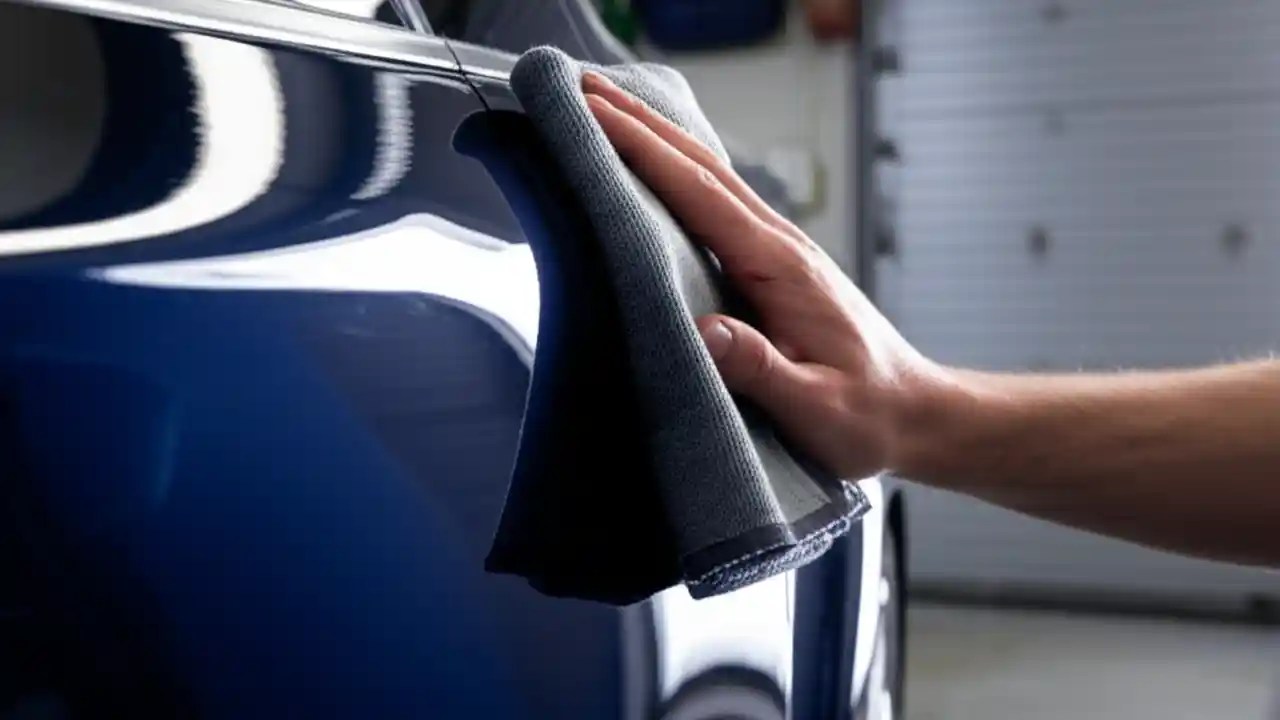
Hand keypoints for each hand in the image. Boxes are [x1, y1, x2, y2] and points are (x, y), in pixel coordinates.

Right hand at [582, 72, 951, 479]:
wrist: (914, 412)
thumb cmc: (866, 414)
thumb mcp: (816, 405)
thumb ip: (760, 369)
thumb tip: (701, 331)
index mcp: (783, 267)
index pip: (701, 194)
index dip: (644, 151)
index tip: (593, 115)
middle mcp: (781, 245)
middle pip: (701, 166)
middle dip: (640, 123)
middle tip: (583, 86)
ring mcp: (779, 251)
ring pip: (709, 177)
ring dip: (657, 138)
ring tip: (605, 107)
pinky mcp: (773, 266)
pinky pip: (717, 205)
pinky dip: (678, 172)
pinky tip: (656, 164)